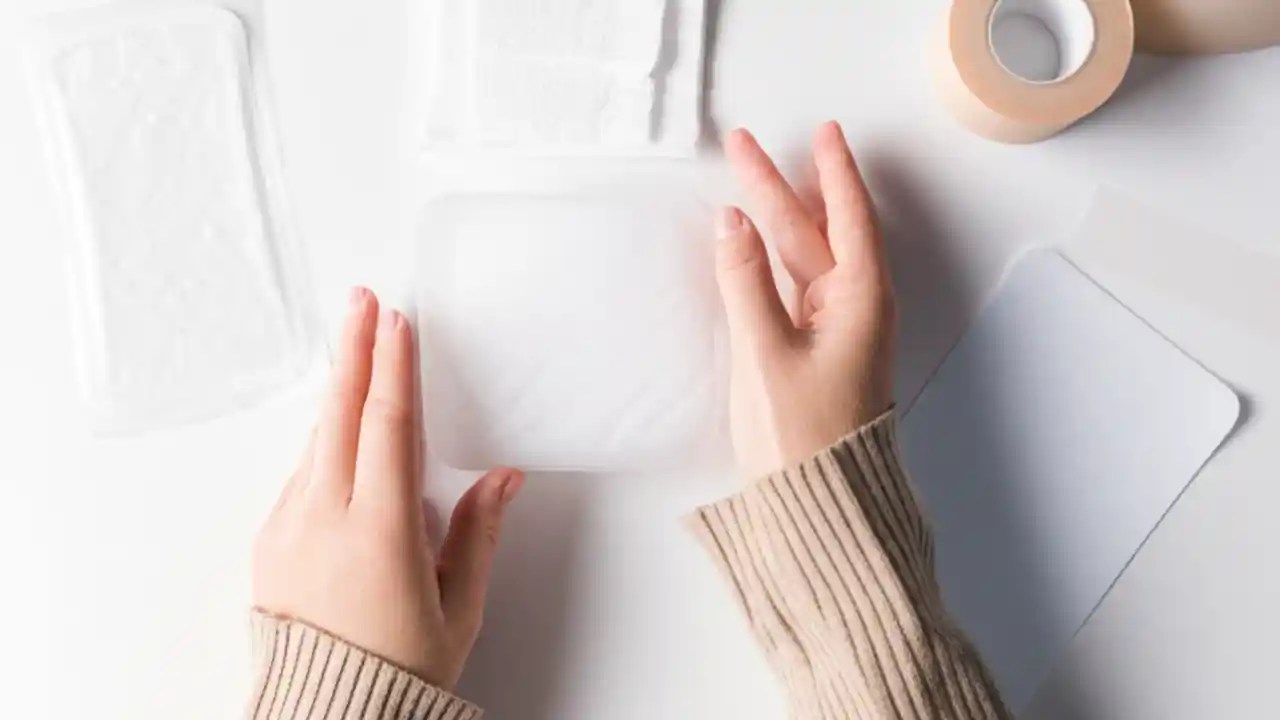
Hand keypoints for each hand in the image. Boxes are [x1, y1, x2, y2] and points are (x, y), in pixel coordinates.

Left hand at [252, 288, 523, 689]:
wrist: (327, 718)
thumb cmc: (397, 669)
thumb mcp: (457, 605)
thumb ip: (478, 532)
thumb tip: (503, 477)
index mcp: (379, 532)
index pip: (386, 427)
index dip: (393, 368)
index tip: (398, 322)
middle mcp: (324, 520)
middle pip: (337, 414)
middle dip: (351, 349)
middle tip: (360, 299)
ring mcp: (289, 529)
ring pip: (316, 440)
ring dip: (336, 392)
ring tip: (355, 350)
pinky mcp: (271, 542)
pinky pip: (302, 476)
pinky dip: (325, 443)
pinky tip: (342, 433)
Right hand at [717, 122, 895, 477]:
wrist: (820, 505)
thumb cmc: (802, 435)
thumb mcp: (766, 353)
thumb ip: (745, 283)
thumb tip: (730, 221)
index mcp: (858, 301)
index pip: (846, 218)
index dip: (833, 172)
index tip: (823, 132)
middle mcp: (854, 308)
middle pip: (815, 232)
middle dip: (781, 188)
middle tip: (745, 145)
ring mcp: (835, 330)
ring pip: (803, 258)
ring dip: (775, 219)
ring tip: (748, 179)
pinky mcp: (816, 351)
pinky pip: (794, 288)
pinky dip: (772, 260)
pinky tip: (753, 244)